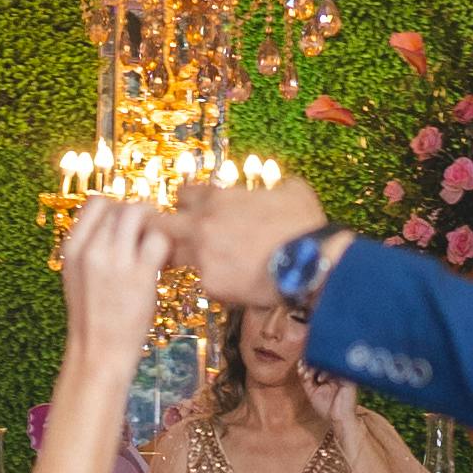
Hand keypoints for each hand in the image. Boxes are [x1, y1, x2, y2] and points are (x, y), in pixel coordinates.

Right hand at [56, 201, 173, 390]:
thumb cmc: (91, 317)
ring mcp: (115, 261)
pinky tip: (164, 260)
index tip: (125, 223)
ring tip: (155, 243)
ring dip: (153, 223)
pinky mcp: (140, 275)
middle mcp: (91, 250)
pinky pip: (160, 239)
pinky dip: (166, 244)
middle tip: (147, 233)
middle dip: (139, 214)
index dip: (115, 207)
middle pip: (120, 206)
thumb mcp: (76, 276)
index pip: (96, 202)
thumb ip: (89, 247)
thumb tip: (113, 223)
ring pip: (140, 214)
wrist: (97, 353)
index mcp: (72, 248)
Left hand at [162, 173, 329, 297]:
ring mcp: (203, 257)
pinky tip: (233, 281)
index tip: (191, 207)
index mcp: (218, 198)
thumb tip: (280, 188)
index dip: (187, 201)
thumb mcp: (292, 191)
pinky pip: (205, 281)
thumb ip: (274, 187)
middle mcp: (203, 226)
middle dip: (163, 228)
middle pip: (161, 225)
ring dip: (183, 257)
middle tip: (172, 235)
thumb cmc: (304, 224)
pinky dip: (216, 281)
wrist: (312, 263)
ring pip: (173, 257)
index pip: (183, 194)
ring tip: (202, 260)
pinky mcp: (212, 285)